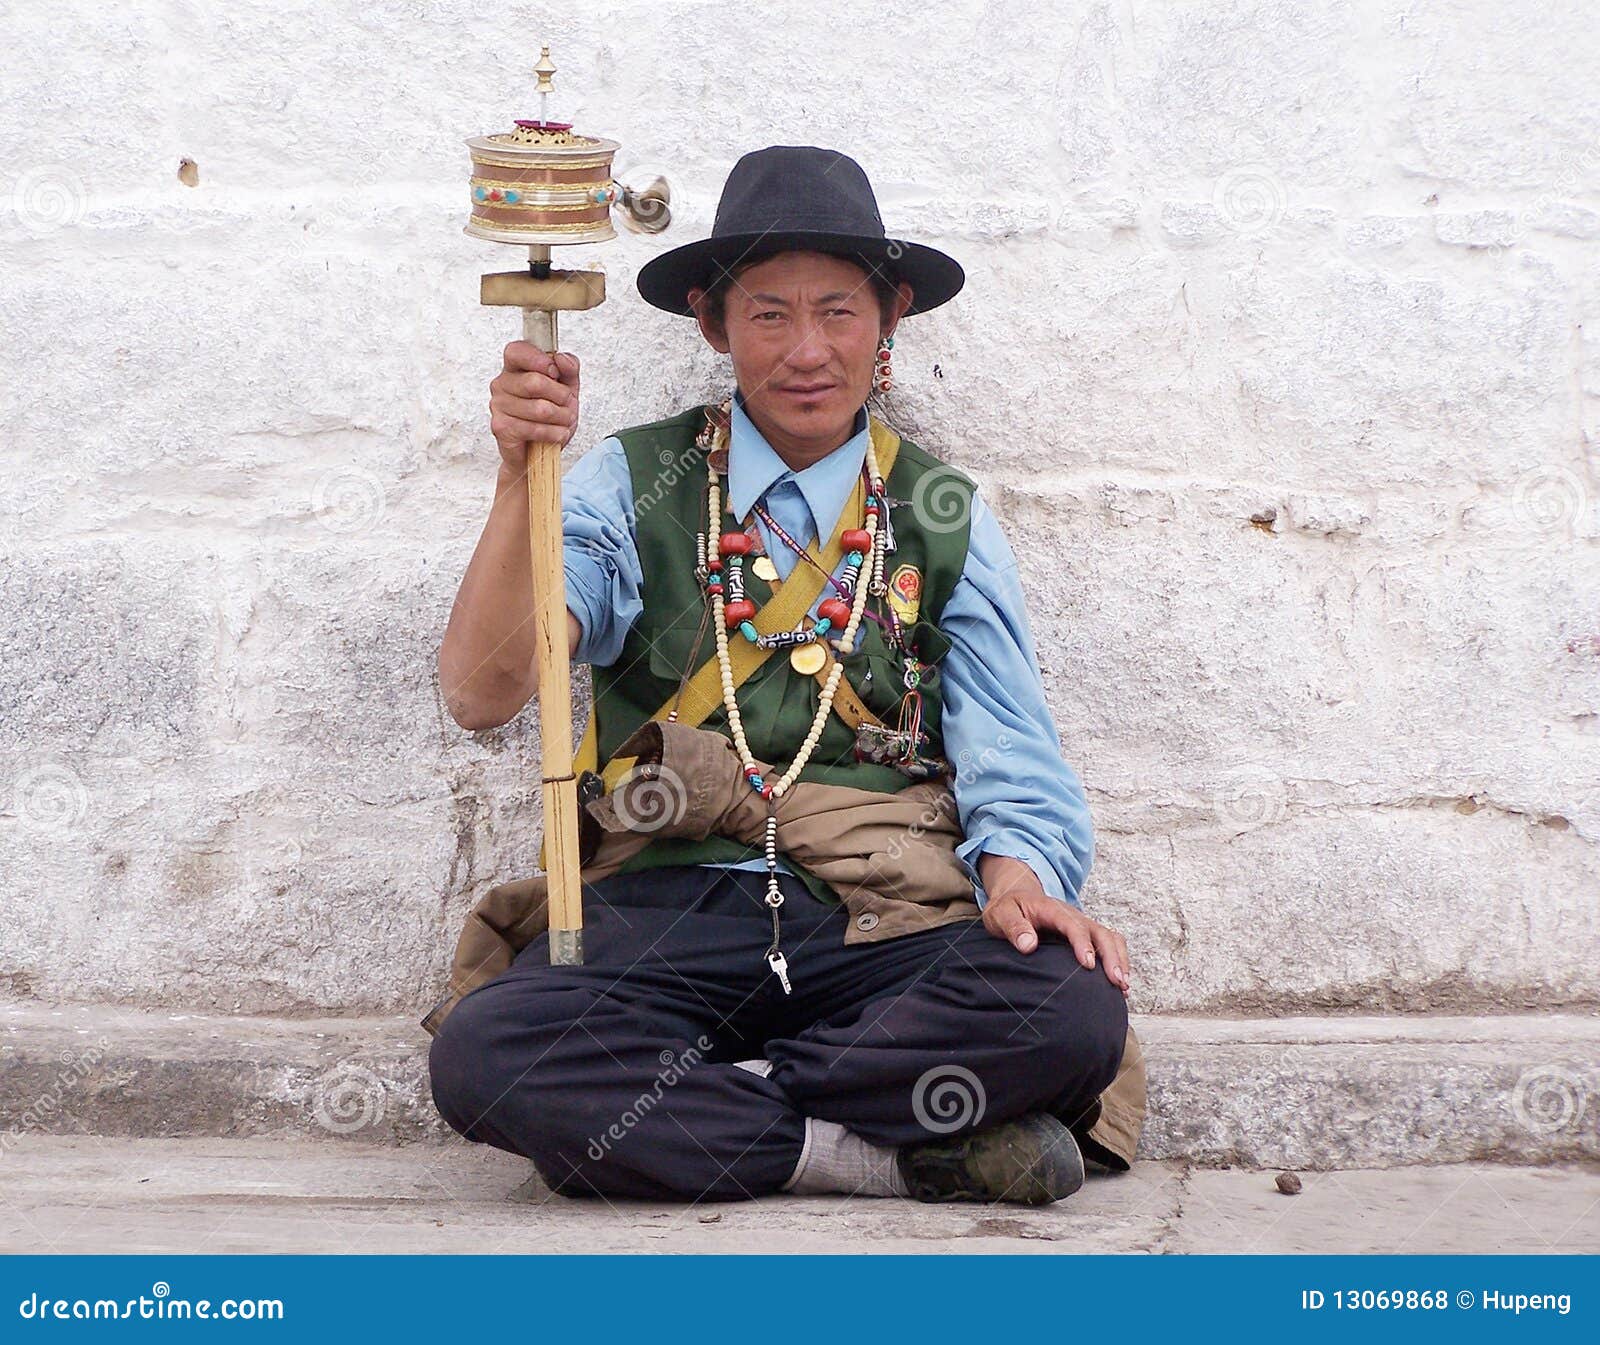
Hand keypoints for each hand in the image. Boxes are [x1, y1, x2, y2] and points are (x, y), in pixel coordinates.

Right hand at [489, 342, 579, 471]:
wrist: (541, 454)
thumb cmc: (552, 418)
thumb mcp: (567, 389)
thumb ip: (569, 369)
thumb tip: (561, 358)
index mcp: (514, 368)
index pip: (516, 350)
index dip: (539, 359)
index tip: (555, 373)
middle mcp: (501, 384)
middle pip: (535, 382)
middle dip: (561, 396)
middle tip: (567, 405)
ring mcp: (498, 406)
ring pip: (540, 408)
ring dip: (562, 418)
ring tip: (564, 422)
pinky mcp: (501, 428)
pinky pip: (535, 428)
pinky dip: (554, 433)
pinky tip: (556, 434)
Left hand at [977, 852, 1129, 993]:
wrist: (1015, 898)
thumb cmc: (1007, 909)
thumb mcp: (1001, 915)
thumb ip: (1014, 927)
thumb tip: (1029, 945)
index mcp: (1052, 909)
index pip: (1073, 925)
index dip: (1083, 944)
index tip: (1088, 964)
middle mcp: (1072, 916)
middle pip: (1100, 932)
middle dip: (1111, 956)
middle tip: (1117, 981)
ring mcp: (1082, 925)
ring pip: (1109, 938)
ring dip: (1119, 959)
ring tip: (1123, 986)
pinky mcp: (1085, 935)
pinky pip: (1109, 943)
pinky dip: (1118, 960)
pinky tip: (1119, 984)